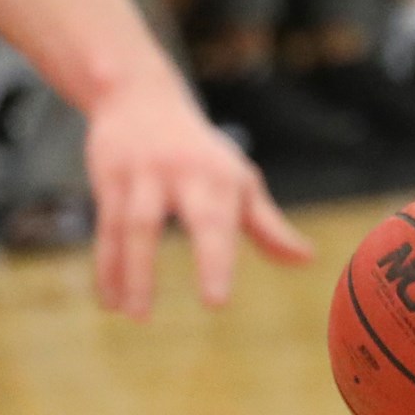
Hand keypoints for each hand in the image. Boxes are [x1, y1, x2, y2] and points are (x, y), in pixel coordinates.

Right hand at [84, 75, 311, 318]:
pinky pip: (106, 232)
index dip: (216, 262)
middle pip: (182, 219)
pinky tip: (111, 302)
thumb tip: (307, 260)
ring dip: (131, 274)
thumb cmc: (201, 153)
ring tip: (136, 317)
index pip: (218, 223)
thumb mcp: (239, 181)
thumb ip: (268, 226)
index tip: (216, 303)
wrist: (141, 97)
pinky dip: (108, 268)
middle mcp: (180, 174)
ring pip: (131, 228)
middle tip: (199, 306)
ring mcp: (141, 176)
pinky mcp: (108, 181)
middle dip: (185, 260)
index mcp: (218, 178)